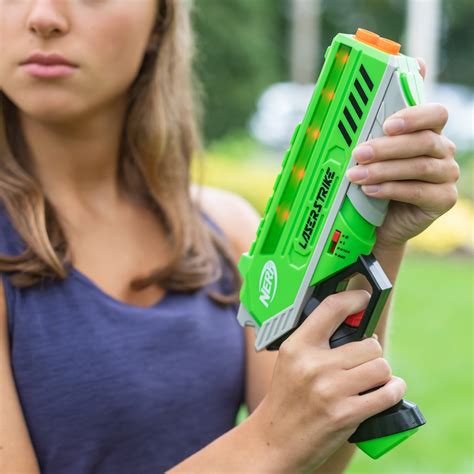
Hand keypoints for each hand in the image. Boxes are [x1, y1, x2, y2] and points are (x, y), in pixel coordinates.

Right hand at [251, 290, 405, 471]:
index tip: (363, 296)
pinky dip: (394, 391)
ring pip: (381, 366)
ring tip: (371, 380)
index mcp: (297, 346)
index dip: (352, 297)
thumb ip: (317, 342)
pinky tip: (388, 391)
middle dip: (371, 353)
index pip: (330, 308)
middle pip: (368, 344)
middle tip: (362, 362)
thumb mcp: (291, 362)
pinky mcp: (345, 414)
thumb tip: (355, 323)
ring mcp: (330, 389)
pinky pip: (387, 393)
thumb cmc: (286, 399)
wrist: (274, 441)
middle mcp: (313, 364)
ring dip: (382, 374)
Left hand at [346, 61, 458, 249]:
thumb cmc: (376, 183)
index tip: (386, 125)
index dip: (413, 117)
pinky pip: (418, 192)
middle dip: (387, 147)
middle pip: (424, 141)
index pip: (435, 115)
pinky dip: (391, 189)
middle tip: (359, 153)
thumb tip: (341, 124)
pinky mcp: (443, 199)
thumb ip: (368, 139)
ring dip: (383, 170)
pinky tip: (370, 190)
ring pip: (420, 167)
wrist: (380, 223)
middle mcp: (443, 151)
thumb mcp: (371, 159)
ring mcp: (446, 176)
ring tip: (356, 175)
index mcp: (430, 132)